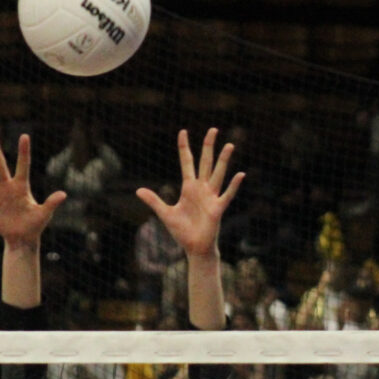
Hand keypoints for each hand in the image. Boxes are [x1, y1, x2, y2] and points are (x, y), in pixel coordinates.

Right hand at [0, 133, 66, 251]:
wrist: (22, 238)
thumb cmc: (35, 225)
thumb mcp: (44, 214)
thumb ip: (51, 203)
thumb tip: (64, 194)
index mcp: (22, 186)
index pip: (23, 165)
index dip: (24, 151)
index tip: (24, 136)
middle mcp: (7, 186)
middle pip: (0, 164)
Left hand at [136, 128, 243, 258]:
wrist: (194, 248)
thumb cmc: (182, 232)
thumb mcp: (165, 214)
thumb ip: (154, 200)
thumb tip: (138, 190)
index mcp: (189, 188)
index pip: (187, 162)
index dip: (184, 147)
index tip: (183, 131)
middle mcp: (202, 189)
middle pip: (206, 162)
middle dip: (208, 146)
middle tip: (213, 129)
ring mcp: (211, 197)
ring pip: (218, 174)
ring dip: (223, 160)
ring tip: (229, 145)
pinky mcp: (217, 208)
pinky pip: (227, 194)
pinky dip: (233, 185)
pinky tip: (240, 174)